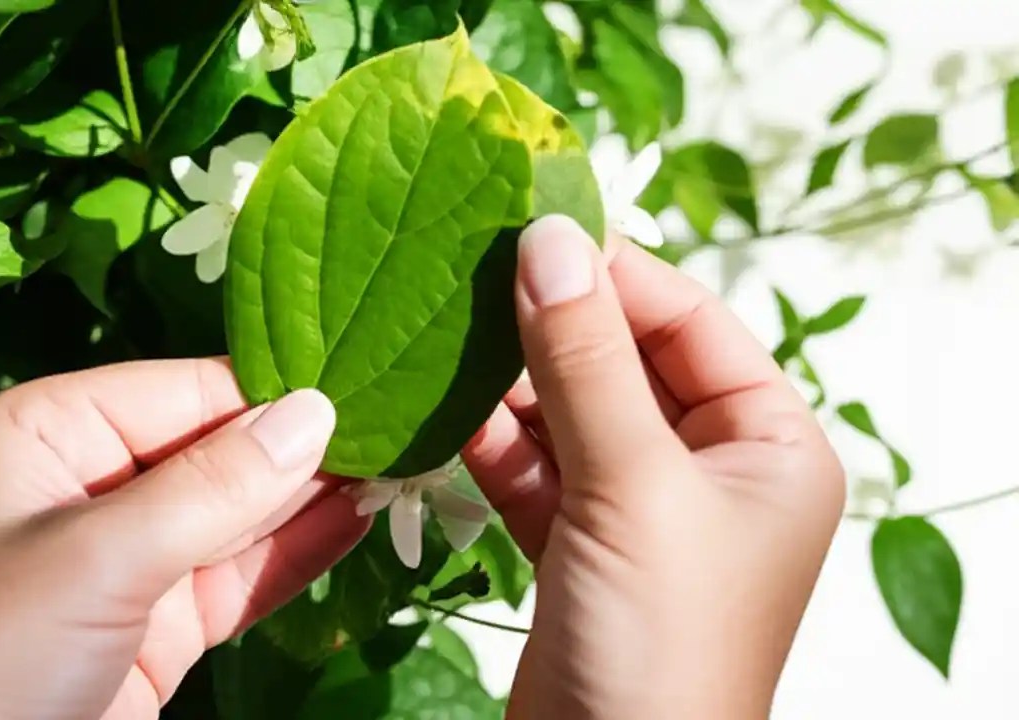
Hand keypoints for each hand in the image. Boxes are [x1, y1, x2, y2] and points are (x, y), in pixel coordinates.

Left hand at [0, 359, 369, 719]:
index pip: (183, 392)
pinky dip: (294, 555)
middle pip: (216, 449)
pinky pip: (237, 577)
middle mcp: (87, 484)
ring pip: (236, 515)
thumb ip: (211, 488)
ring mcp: (126, 561)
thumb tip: (315, 412)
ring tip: (403, 462)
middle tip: (405, 418)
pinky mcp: (157, 628)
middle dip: (302, 443)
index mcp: (46, 433)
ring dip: (311, 498)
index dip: (273, 391)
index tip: (366, 377)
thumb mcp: (96, 558)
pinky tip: (358, 522)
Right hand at [462, 216, 844, 718]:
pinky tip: (443, 409)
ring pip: (570, 414)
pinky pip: (535, 468)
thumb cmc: (661, 642)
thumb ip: (587, 361)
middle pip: (623, 361)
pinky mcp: (580, 545)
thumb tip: (549, 239)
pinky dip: (491, 442)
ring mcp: (642, 507)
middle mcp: (712, 468)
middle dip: (550, 324)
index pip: (688, 320)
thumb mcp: (632, 486)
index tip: (529, 226)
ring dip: (510, 381)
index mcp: (770, 443)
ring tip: (444, 331)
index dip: (612, 271)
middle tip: (470, 271)